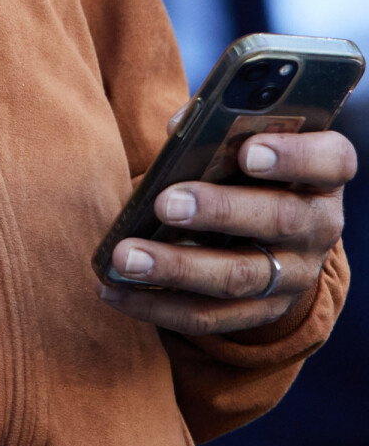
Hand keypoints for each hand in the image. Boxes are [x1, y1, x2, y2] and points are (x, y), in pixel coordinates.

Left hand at [97, 118, 356, 335]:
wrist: (272, 225)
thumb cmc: (247, 163)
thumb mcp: (247, 139)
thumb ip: (218, 128)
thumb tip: (179, 128)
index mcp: (322, 173)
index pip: (331, 160)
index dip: (294, 156)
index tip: (248, 151)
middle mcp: (318, 226)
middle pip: (279, 219)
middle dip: (219, 210)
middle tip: (166, 203)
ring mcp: (294, 275)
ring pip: (239, 276)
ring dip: (177, 268)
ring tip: (125, 257)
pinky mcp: (261, 312)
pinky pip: (209, 318)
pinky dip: (157, 305)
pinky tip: (114, 291)